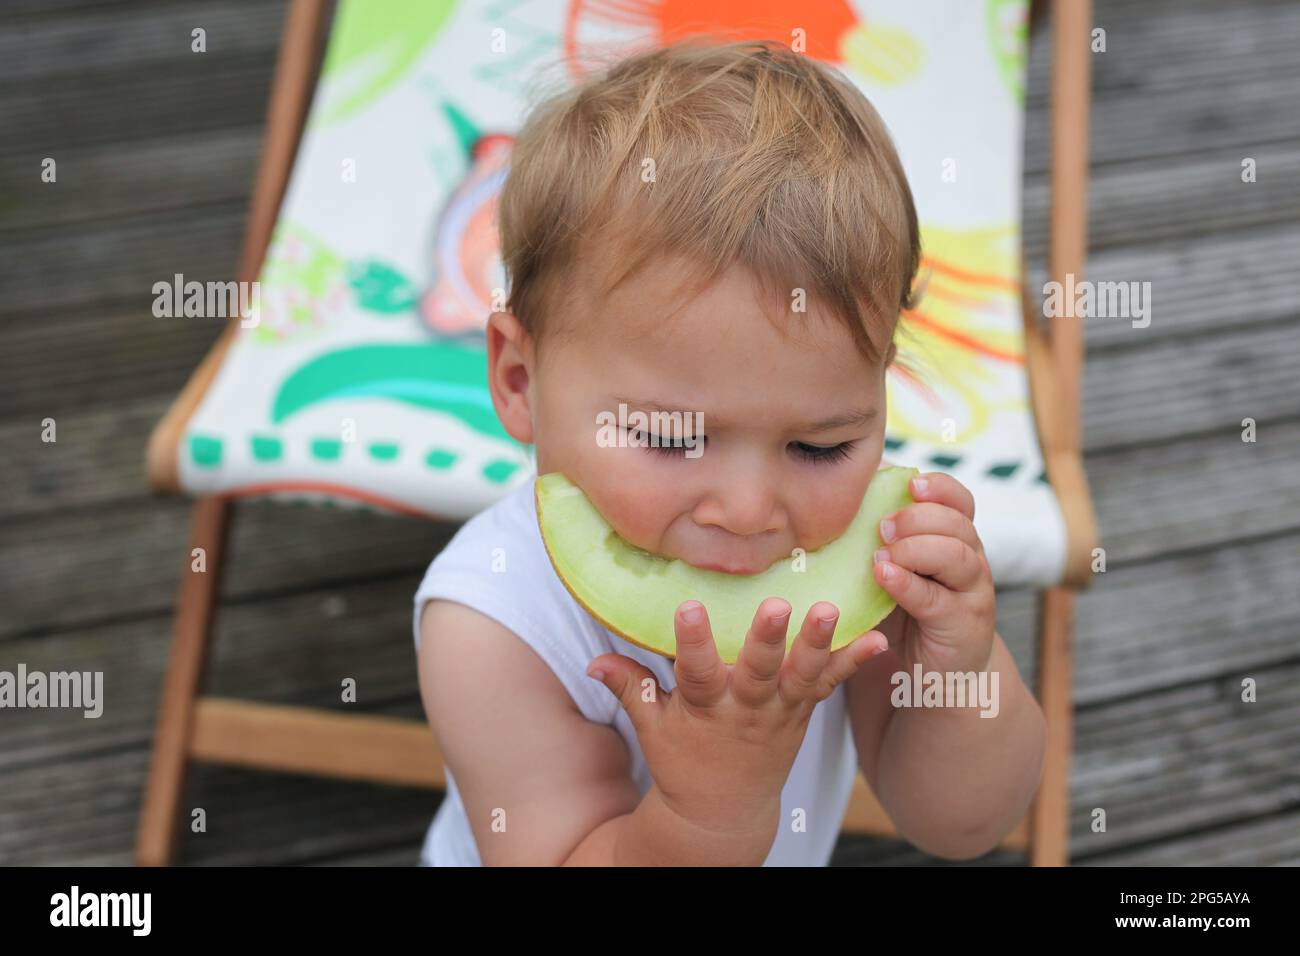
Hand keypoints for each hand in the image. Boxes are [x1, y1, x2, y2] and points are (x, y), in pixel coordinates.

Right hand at [585, 598, 886, 835]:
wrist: (723, 812)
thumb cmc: (682, 759)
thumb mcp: (651, 726)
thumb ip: (629, 686)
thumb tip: (591, 662)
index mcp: (704, 709)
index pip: (695, 672)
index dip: (692, 641)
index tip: (688, 606)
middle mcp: (744, 709)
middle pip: (756, 672)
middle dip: (765, 640)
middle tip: (776, 607)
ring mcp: (779, 711)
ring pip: (800, 676)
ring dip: (817, 644)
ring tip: (830, 610)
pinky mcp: (803, 711)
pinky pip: (831, 685)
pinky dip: (854, 662)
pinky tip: (878, 638)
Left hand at [868, 472, 995, 674]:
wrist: (943, 674)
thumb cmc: (911, 613)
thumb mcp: (899, 570)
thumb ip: (883, 540)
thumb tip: (843, 499)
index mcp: (957, 539)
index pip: (960, 500)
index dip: (939, 487)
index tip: (909, 482)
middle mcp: (972, 560)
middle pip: (957, 523)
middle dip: (917, 517)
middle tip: (882, 526)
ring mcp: (972, 593)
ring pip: (957, 556)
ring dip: (915, 548)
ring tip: (880, 554)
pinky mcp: (962, 625)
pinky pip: (937, 598)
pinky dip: (908, 584)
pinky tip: (884, 576)